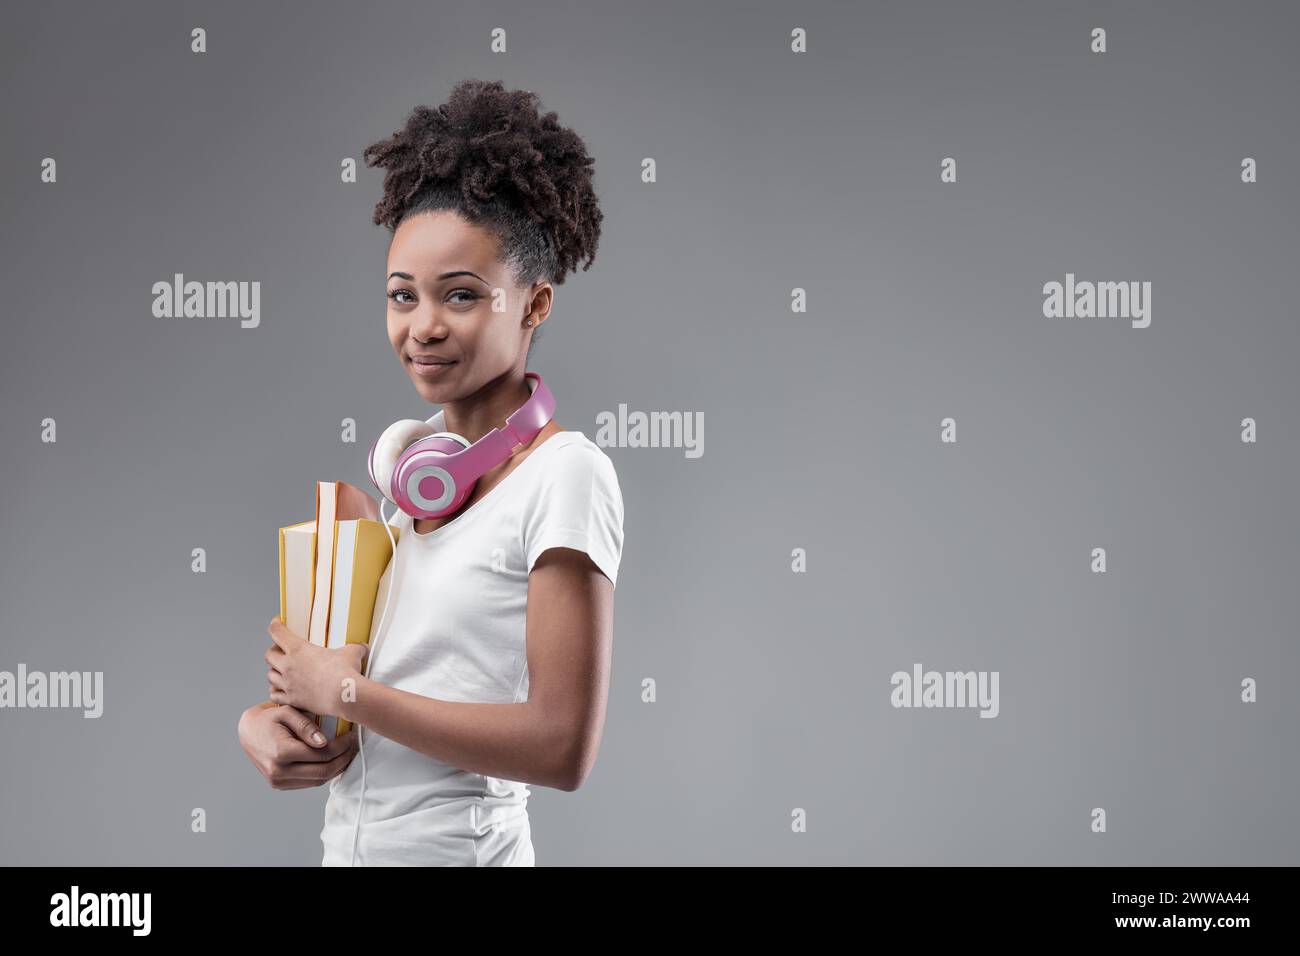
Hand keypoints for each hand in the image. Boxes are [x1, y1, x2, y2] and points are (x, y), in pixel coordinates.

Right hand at [237, 702, 357, 789]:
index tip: (351, 736)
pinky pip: (308, 783)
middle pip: (323, 772)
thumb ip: (306, 727)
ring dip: (336, 769)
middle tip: (353, 746)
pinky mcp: (280, 785)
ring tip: (346, 753)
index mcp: (282, 753)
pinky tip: (332, 761)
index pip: (322, 755)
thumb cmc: (268, 719)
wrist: (247, 732)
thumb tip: (324, 742)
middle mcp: (279, 772)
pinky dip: (323, 774)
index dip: (341, 747)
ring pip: (317, 781)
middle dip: (343, 759)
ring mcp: (278, 781)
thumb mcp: (286, 713)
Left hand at [265, 616, 367, 718]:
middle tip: (281, 651)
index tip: (277, 623)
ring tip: (282, 671)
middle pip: (269, 655)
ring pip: (269, 675)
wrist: (343, 696)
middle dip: (274, 651)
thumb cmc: (345, 672)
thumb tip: (363, 647)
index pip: (277, 632)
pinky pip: (275, 695)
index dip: (275, 625)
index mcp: (298, 649)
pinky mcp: (291, 699)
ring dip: (274, 672)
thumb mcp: (351, 652)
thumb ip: (354, 648)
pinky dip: (276, 692)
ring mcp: (287, 683)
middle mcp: (288, 665)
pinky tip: (282, 690)